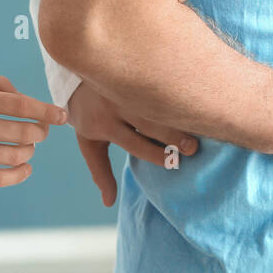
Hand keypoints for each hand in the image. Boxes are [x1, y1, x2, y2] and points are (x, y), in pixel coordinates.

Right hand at [0, 71, 66, 185]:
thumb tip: (25, 99)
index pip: (24, 106)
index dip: (48, 111)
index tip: (62, 116)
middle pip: (26, 132)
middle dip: (41, 132)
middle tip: (41, 131)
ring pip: (17, 155)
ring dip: (30, 151)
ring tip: (28, 146)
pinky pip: (0, 178)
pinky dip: (19, 175)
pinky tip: (26, 168)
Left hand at [68, 81, 198, 206]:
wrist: (72, 74)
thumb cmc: (88, 116)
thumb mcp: (89, 144)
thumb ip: (101, 172)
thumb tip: (108, 203)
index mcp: (104, 125)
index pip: (134, 143)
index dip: (156, 154)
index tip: (175, 164)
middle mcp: (114, 104)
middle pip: (147, 122)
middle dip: (171, 136)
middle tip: (193, 148)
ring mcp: (123, 84)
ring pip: (153, 100)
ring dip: (177, 112)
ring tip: (200, 122)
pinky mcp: (132, 70)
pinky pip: (154, 81)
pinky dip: (172, 91)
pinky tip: (191, 97)